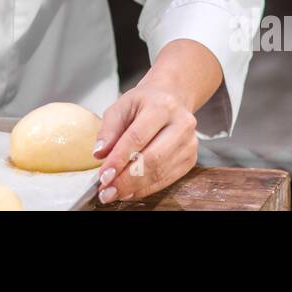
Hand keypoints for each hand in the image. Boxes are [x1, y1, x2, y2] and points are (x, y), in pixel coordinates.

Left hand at [93, 83, 199, 204]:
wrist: (172, 98)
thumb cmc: (144, 103)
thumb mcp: (122, 106)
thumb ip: (109, 129)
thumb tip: (99, 154)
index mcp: (161, 106)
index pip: (138, 137)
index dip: (119, 158)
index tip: (104, 175)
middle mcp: (181, 124)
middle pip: (153, 158)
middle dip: (127, 179)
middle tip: (107, 191)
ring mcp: (189, 143)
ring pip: (160, 172)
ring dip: (134, 187)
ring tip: (114, 193)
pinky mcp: (191, 158)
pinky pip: (167, 179)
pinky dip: (146, 189)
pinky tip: (129, 192)